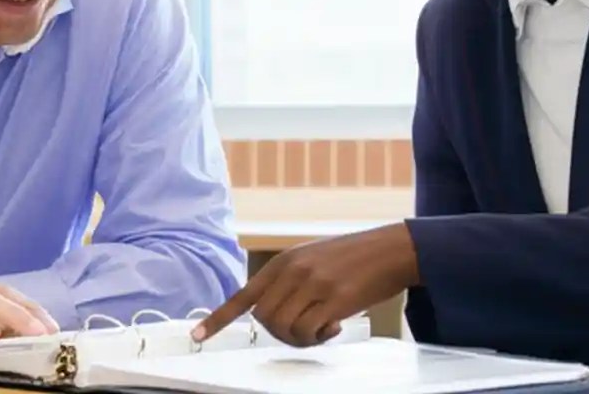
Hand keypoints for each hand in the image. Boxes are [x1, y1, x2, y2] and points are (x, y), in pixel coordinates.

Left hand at [192, 223, 419, 346]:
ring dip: (300, 339)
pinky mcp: (335, 298)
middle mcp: (293, 271)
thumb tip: (272, 314)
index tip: (198, 336)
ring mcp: (313, 284)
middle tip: (303, 331)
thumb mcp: (312, 260)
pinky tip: (335, 326)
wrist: (391, 250)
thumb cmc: (353, 259)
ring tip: (321, 329)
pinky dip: (319, 337)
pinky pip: (310, 331)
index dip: (218, 319)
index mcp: (283, 262)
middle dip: (278, 334)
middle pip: (263, 319)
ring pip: (284, 328)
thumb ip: (289, 281)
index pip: (242, 295)